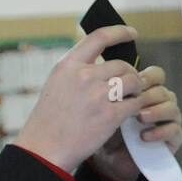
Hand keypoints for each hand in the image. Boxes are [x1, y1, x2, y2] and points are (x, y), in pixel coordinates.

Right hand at [14, 25, 146, 171]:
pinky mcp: (110, 115)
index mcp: (68, 65)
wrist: (45, 148)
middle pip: (122, 65)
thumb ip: (78, 70)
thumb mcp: (57, 84)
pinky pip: (135, 103)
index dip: (120, 32)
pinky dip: (136, 106)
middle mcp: (83, 76)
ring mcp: (97, 95)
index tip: (132, 33)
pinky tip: (131, 112)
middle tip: (129, 86)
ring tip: (130, 98)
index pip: (99, 37)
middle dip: (130, 74)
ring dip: (136, 89)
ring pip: (133, 81)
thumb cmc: (50, 119)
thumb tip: (103, 61)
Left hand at [91, 65, 181, 180]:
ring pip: (172, 108)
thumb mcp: (110, 106)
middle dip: (149, 96)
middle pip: (164, 91)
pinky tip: (144, 136)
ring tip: (140, 117)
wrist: (111, 157)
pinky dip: (159, 132)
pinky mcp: (174, 138)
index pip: (157, 75)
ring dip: (156, 111)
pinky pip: (174, 130)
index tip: (134, 84)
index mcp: (149, 90)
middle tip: (135, 101)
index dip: (148, 77)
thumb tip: (118, 79)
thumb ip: (118, 92)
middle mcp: (162, 103)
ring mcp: (170, 120)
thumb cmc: (111, 129)